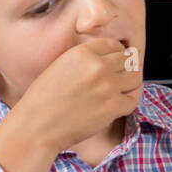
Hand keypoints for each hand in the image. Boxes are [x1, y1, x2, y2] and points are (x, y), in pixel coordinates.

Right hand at [12, 38, 143, 151]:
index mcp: (82, 52)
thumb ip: (84, 60)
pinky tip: (116, 107)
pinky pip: (132, 100)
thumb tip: (108, 59)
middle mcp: (97, 66)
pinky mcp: (112, 106)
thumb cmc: (43, 100)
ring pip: (135, 78)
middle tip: (118, 80)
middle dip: (124, 69)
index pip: (114, 44)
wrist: (36, 126)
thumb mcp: (60, 66)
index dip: (117, 54)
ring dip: (129, 85)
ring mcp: (107, 86)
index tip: (116, 63)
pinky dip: (126, 104)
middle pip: (128, 60)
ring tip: (118, 93)